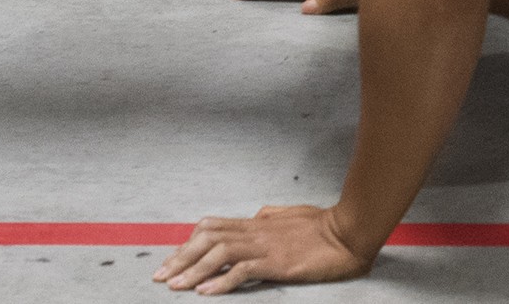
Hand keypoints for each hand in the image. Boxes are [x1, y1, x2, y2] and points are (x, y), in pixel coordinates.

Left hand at [154, 202, 378, 290]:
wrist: (348, 232)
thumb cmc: (323, 225)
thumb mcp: (290, 216)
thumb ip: (269, 218)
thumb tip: (254, 217)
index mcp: (257, 222)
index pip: (212, 227)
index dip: (188, 243)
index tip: (172, 260)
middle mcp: (256, 231)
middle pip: (207, 238)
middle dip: (180, 257)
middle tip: (160, 276)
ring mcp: (265, 246)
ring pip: (218, 252)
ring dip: (192, 270)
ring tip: (175, 286)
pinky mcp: (276, 262)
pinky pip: (242, 269)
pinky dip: (221, 281)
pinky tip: (205, 292)